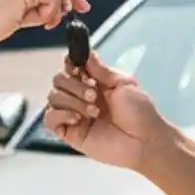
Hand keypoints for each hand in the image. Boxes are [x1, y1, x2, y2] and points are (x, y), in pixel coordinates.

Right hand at [43, 51, 164, 170]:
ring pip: (54, 98)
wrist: (145, 141)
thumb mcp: (123, 83)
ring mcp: (74, 115)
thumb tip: (87, 53)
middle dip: (75, 85)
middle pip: (59, 81)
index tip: (79, 68)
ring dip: (72, 101)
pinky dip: (60, 114)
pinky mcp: (70, 133)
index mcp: (95, 83)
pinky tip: (78, 118)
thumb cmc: (140, 113)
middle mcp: (82, 97)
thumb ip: (102, 69)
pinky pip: (50, 119)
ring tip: (94, 111)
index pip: (71, 68)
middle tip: (94, 95)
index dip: (71, 65)